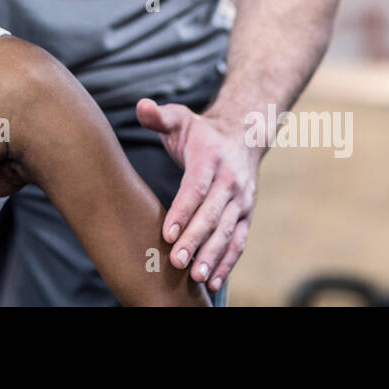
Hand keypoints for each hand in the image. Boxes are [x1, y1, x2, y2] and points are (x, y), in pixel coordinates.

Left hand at [136, 99, 260, 293]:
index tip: (167, 232)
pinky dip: (227, 262)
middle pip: (212, 214)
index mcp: (210, 159)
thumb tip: (142, 106)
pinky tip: (211, 281)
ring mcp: (241, 201)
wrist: (242, 135)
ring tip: (195, 276)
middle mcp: (230, 181)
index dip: (183, 211)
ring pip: (227, 232)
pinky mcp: (245, 215)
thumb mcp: (179, 117)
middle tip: (177, 261)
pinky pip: (238, 242)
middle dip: (195, 239)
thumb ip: (159, 115)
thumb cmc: (200, 132)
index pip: (196, 188)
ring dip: (212, 255)